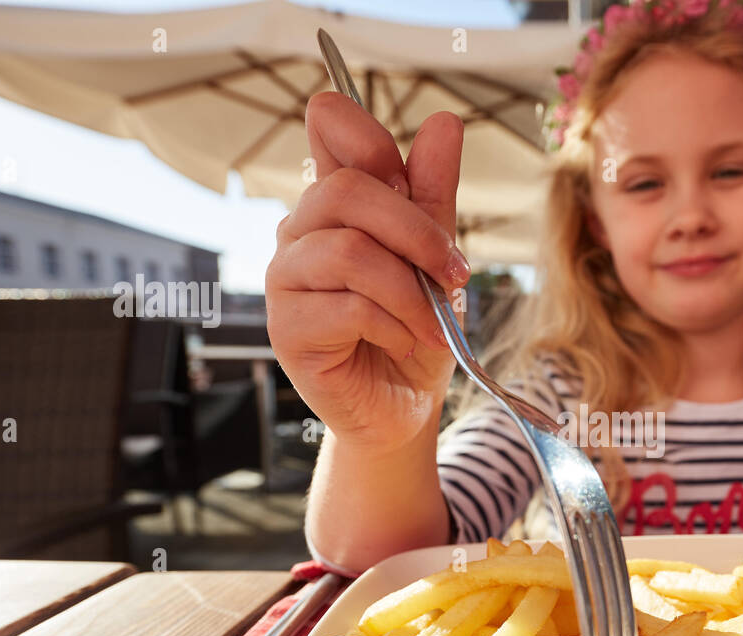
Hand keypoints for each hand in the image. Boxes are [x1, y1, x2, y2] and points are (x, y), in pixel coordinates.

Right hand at [267, 92, 469, 451]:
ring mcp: (286, 280)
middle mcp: (301, 233)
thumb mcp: (437, 258)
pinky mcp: (287, 330)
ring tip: (433, 325)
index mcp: (336, 204)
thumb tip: (444, 123)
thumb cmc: (415, 329)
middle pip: (345, 191)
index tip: (407, 175)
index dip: (364, 131)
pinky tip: (403, 344)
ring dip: (410, 293)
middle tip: (455, 273)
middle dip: (415, 232)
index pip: (329, 128)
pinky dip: (394, 327)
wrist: (404, 405)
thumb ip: (434, 194)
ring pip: (349, 253)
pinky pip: (350, 308)